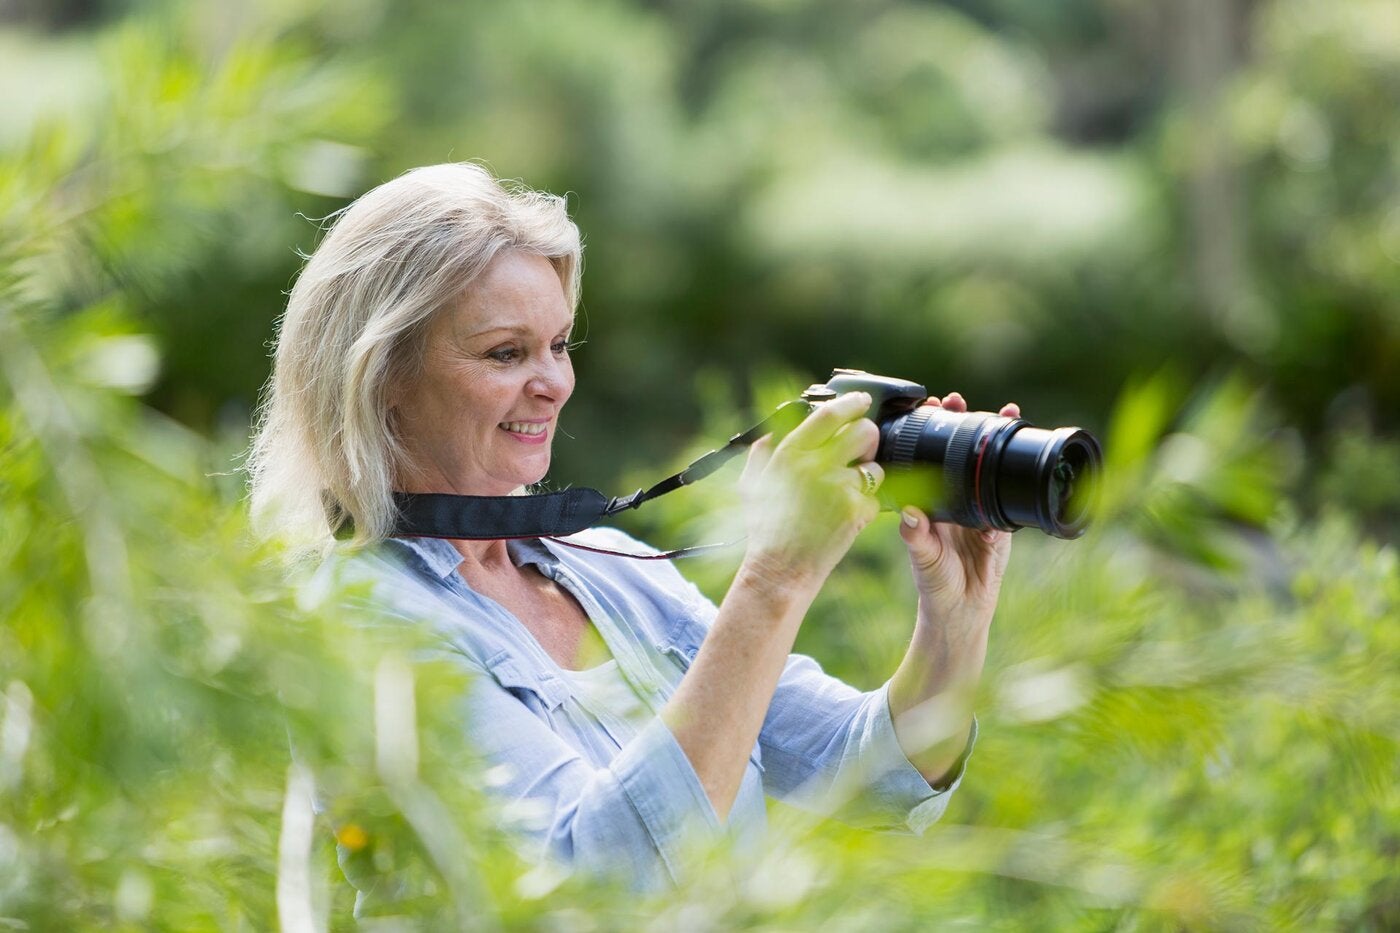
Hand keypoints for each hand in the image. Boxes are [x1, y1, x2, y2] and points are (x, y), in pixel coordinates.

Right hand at [738, 391, 883, 586]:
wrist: (780, 570)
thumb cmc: (765, 530)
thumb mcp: (752, 486)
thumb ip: (761, 454)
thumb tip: (772, 433)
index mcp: (790, 454)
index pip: (829, 414)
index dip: (851, 403)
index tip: (861, 400)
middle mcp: (816, 466)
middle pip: (864, 432)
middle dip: (868, 436)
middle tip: (863, 446)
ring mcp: (839, 489)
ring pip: (874, 466)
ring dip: (868, 476)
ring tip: (848, 491)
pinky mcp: (857, 511)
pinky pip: (875, 498)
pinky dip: (866, 507)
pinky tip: (847, 516)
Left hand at [897, 392, 1018, 683]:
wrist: (963, 613)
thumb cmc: (935, 586)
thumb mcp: (924, 561)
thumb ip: (918, 539)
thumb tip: (911, 515)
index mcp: (929, 503)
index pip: (926, 458)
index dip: (927, 431)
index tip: (929, 406)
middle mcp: (952, 501)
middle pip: (957, 453)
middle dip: (962, 424)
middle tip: (961, 399)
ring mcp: (978, 509)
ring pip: (986, 467)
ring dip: (994, 439)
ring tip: (1006, 411)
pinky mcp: (1003, 522)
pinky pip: (1010, 492)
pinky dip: (1016, 473)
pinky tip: (1020, 454)